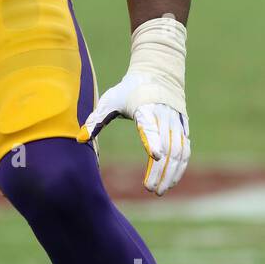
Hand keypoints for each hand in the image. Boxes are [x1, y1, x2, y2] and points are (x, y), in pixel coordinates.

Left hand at [78, 68, 189, 194]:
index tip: (154, 156)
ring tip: (160, 190)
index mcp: (145, 107)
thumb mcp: (110, 100)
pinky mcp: (183, 128)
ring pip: (179, 151)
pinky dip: (180, 167)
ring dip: (171, 172)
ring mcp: (176, 122)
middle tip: (151, 189)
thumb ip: (96, 119)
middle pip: (167, 145)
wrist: (157, 73)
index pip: (150, 126)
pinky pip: (185, 150)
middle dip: (161, 169)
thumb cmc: (128, 90)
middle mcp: (164, 116)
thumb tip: (79, 138)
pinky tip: (171, 181)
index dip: (154, 140)